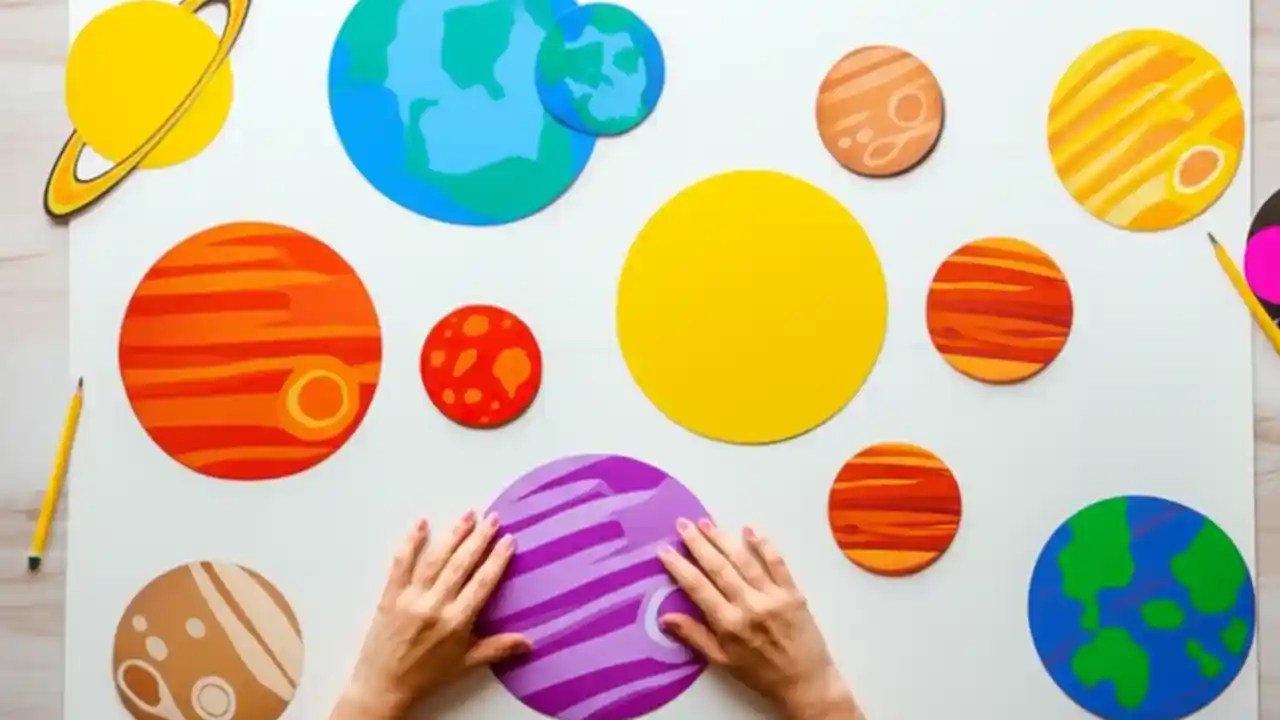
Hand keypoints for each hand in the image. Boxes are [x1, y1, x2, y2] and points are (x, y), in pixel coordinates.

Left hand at [330, 512, 529, 719]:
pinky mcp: (390, 595)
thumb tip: (530, 643)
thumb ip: (497, 648)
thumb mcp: (465, 663)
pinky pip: (401, 563)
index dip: (496, 560)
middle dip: (479, 539)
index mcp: (456, 622)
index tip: (508, 540)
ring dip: (453, 535)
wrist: (383, 685)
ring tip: (468, 515)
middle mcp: (435, 606)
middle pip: (461, 565)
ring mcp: (410, 598)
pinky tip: (421, 524)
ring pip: (436, 559)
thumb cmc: (427, 675)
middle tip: (492, 519)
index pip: (482, 583)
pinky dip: (411, 542)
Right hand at [658, 519, 862, 719]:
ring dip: (723, 539)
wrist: (805, 683)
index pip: (698, 587)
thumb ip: (694, 636)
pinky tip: (749, 530)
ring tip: (706, 523)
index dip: (679, 566)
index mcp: (728, 624)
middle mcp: (749, 606)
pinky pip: (777, 563)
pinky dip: (763, 545)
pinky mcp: (793, 593)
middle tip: (683, 524)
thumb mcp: (722, 661)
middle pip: (718, 567)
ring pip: (743, 561)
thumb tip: (664, 617)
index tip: (665, 550)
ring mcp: (772, 597)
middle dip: (698, 544)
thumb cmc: (760, 673)